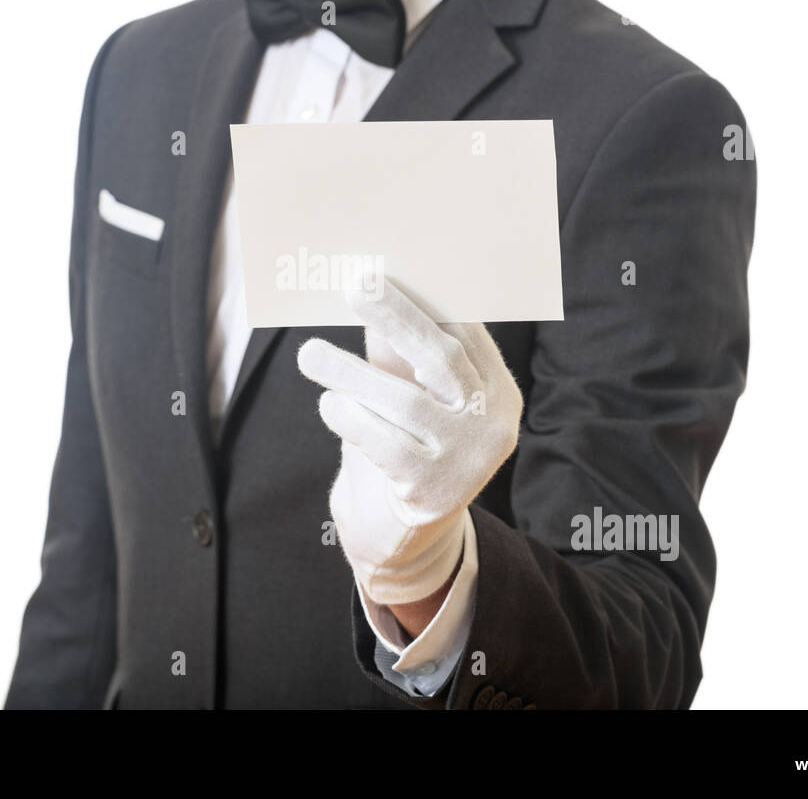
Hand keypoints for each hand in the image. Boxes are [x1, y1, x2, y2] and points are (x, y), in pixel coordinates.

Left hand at [297, 277, 522, 605]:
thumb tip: (369, 288)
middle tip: (355, 284)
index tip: (386, 267)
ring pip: (405, 401)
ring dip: (351, 373)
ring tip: (310, 355)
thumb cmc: (405, 447)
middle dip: (396, 315)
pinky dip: (352, 419)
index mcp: (497, 391)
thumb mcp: (410, 398)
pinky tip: (329, 405)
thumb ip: (397, 353)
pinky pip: (386, 444)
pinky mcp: (434, 492)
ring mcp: (467, 460)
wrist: (405, 539)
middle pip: (441, 357)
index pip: (465, 333)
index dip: (425, 299)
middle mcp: (493, 424)